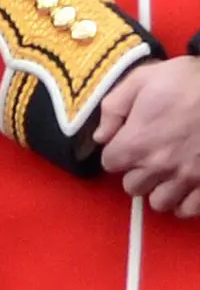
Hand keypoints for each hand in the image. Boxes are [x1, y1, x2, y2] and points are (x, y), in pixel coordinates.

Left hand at [96, 58, 199, 216]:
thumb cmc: (188, 80)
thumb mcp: (142, 79)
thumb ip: (113, 109)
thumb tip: (100, 136)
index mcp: (137, 142)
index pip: (110, 163)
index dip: (118, 151)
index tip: (130, 141)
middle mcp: (159, 166)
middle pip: (133, 186)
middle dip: (138, 172)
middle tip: (151, 156)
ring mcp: (187, 178)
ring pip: (160, 202)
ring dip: (160, 189)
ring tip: (169, 172)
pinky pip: (189, 209)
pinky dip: (185, 201)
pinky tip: (188, 185)